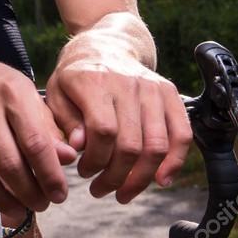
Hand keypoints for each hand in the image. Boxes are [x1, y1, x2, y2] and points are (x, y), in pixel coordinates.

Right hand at [0, 53, 77, 218]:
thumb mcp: (30, 98)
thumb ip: (49, 130)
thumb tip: (68, 159)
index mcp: (12, 93)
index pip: (35, 144)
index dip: (50, 176)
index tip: (59, 195)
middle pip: (8, 164)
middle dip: (28, 194)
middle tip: (40, 205)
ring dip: (2, 201)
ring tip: (17, 210)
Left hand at [45, 51, 192, 202]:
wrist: (106, 44)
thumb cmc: (76, 75)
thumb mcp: (56, 93)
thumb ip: (64, 122)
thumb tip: (78, 149)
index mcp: (94, 81)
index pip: (103, 131)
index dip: (95, 160)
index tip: (83, 172)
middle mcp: (127, 84)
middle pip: (131, 144)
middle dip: (115, 177)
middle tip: (100, 189)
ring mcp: (152, 88)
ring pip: (157, 145)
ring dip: (141, 178)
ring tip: (124, 192)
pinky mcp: (170, 93)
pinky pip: (181, 133)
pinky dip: (175, 162)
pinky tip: (161, 180)